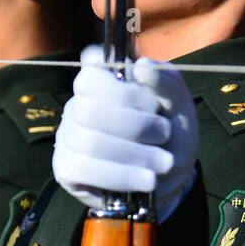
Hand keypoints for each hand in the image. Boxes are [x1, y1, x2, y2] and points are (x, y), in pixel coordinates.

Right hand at [52, 46, 197, 222]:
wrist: (168, 179)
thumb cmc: (169, 137)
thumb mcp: (178, 108)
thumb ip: (167, 83)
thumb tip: (142, 65)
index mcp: (99, 85)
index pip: (91, 78)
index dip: (124, 93)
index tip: (154, 106)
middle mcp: (76, 108)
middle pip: (89, 112)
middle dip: (135, 126)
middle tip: (165, 135)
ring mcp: (67, 138)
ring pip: (89, 143)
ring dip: (135, 154)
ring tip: (165, 163)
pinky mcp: (66, 169)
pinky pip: (83, 171)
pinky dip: (122, 176)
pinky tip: (147, 180)